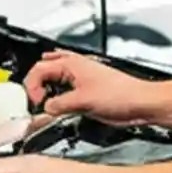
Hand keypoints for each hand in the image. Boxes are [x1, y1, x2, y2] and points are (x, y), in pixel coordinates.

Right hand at [24, 50, 154, 124]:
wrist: (139, 103)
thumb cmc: (119, 95)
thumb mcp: (82, 102)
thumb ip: (59, 105)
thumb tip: (46, 108)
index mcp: (71, 64)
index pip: (39, 70)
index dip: (32, 87)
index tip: (35, 103)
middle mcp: (75, 66)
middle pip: (44, 69)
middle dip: (35, 84)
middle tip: (35, 102)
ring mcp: (81, 76)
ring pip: (54, 75)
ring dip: (45, 86)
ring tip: (41, 99)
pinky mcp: (87, 88)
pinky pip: (65, 85)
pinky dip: (56, 90)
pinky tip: (56, 98)